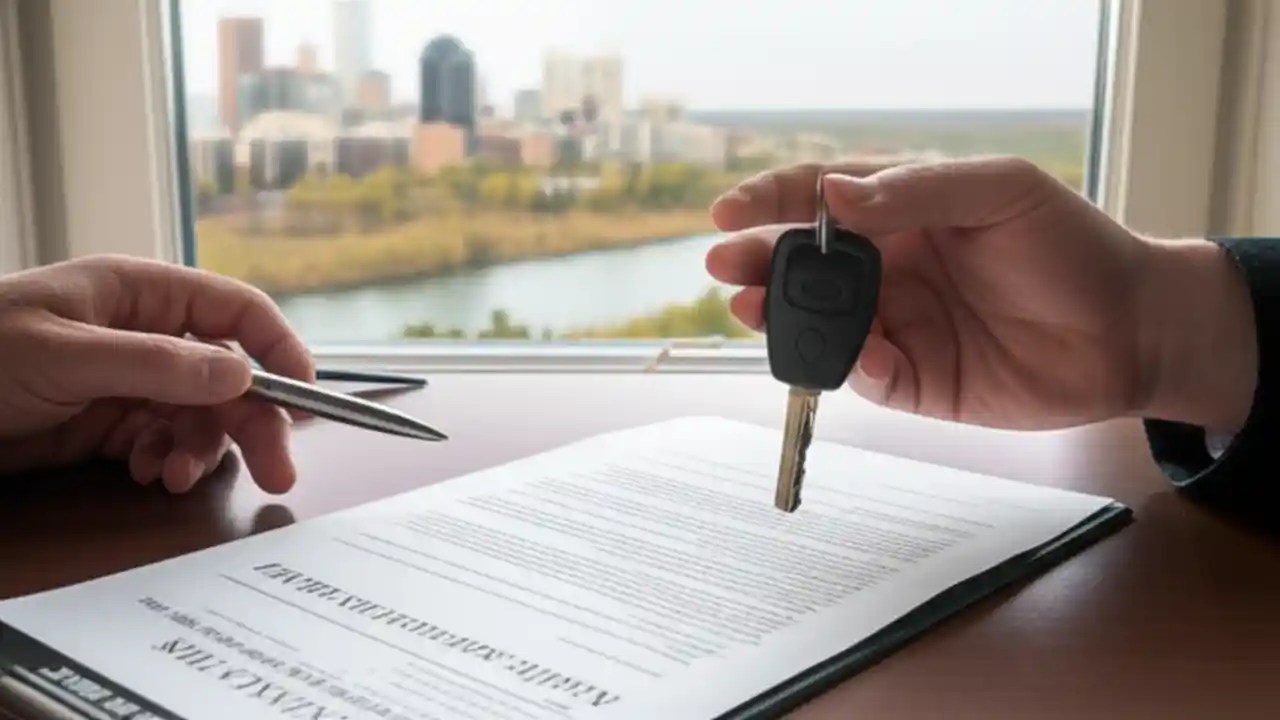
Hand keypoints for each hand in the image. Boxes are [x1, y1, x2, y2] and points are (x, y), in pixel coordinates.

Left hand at [0, 255, 313, 492]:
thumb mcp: (64, 354)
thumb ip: (156, 364)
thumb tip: (241, 374)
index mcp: (141, 294)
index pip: (237, 311)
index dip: (280, 349)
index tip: (306, 397)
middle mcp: (147, 335)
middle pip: (231, 374)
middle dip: (253, 421)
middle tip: (276, 470)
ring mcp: (131, 381)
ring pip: (203, 416)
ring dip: (200, 450)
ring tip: (170, 477)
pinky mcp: (111, 424)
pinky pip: (166, 443)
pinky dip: (166, 462)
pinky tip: (143, 474)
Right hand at [706, 156, 1257, 432]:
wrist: (1133, 330)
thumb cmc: (1071, 245)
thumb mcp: (1000, 191)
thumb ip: (917, 189)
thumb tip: (833, 194)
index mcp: (903, 210)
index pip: (821, 198)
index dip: (771, 200)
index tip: (730, 210)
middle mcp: (891, 267)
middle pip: (805, 265)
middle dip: (758, 261)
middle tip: (724, 264)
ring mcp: (900, 325)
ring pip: (821, 323)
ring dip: (783, 317)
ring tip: (752, 309)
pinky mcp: (916, 380)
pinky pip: (867, 376)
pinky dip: (851, 368)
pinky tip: (857, 354)